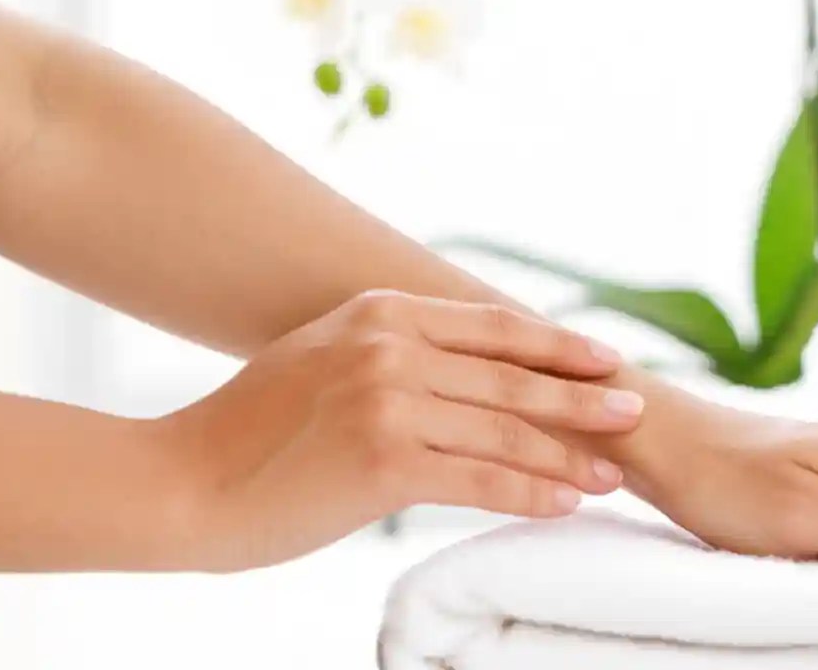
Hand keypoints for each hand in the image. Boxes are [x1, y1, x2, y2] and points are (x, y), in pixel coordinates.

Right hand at [163, 291, 642, 569]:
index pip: (491, 326)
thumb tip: (450, 365)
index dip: (555, 344)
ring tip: (613, 472)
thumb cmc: (250, 432)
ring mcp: (388, 400)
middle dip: (581, 395)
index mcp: (378, 314)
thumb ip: (385, 350)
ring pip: (506, 429)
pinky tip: (565, 504)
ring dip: (569, 453)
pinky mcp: (385, 461)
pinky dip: (531, 492)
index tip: (604, 358)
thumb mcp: (319, 358)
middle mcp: (389, 346)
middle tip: (635, 409)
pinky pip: (481, 479)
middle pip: (511, 375)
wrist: (182, 483)